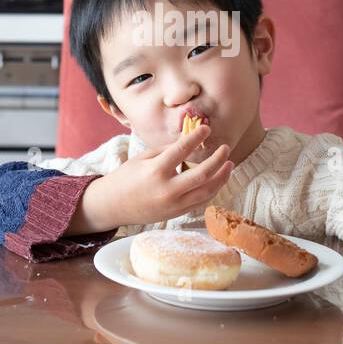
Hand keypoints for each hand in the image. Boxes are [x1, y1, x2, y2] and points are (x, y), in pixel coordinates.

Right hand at [85, 124, 233, 229]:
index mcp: (155, 171)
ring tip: (229, 164)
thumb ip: (166, 150)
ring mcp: (173, 204)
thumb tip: (188, 142)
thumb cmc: (126, 177)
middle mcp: (167, 189)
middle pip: (202, 174)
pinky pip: (201, 202)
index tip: (206, 129)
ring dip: (222, 177)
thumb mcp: (142, 158)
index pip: (182, 151)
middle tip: (226, 148)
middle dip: (218, 160)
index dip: (196, 138)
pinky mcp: (176, 214)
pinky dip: (213, 191)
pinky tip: (218, 180)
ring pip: (206, 191)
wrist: (113, 205)